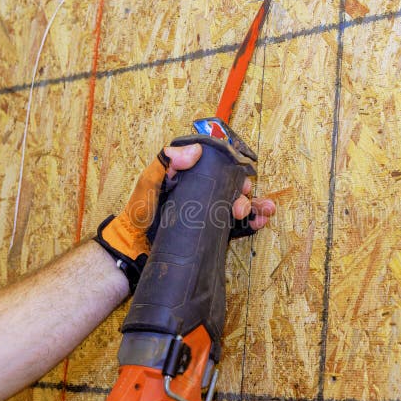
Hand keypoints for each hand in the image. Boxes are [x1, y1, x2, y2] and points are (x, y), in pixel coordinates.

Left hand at [94, 143, 275, 284]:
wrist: (134, 249)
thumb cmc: (138, 214)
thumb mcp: (148, 184)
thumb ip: (164, 164)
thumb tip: (196, 151)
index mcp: (190, 177)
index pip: (217, 167)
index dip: (232, 168)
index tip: (239, 174)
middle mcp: (202, 193)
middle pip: (232, 187)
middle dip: (244, 192)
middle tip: (241, 203)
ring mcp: (208, 214)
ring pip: (239, 205)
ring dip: (255, 206)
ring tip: (265, 211)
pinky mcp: (212, 233)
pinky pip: (237, 226)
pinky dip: (252, 223)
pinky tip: (261, 222)